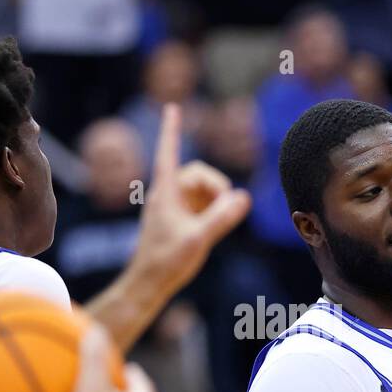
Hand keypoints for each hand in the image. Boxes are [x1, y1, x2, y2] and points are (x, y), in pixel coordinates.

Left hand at [132, 104, 250, 299]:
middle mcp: (168, 195)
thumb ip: (222, 218)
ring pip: (202, 190)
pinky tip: (216, 227)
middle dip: (216, 186)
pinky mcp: (181, 221)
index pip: (169, 152)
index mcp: (165, 192)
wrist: (149, 283)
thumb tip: (242, 198)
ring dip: (217, 200)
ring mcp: (175, 208)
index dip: (172, 130)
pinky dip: (214, 210)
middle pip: (198, 174)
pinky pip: (202, 205)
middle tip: (226, 206)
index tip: (173, 107)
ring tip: (221, 221)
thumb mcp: (198, 239)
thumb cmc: (166, 261)